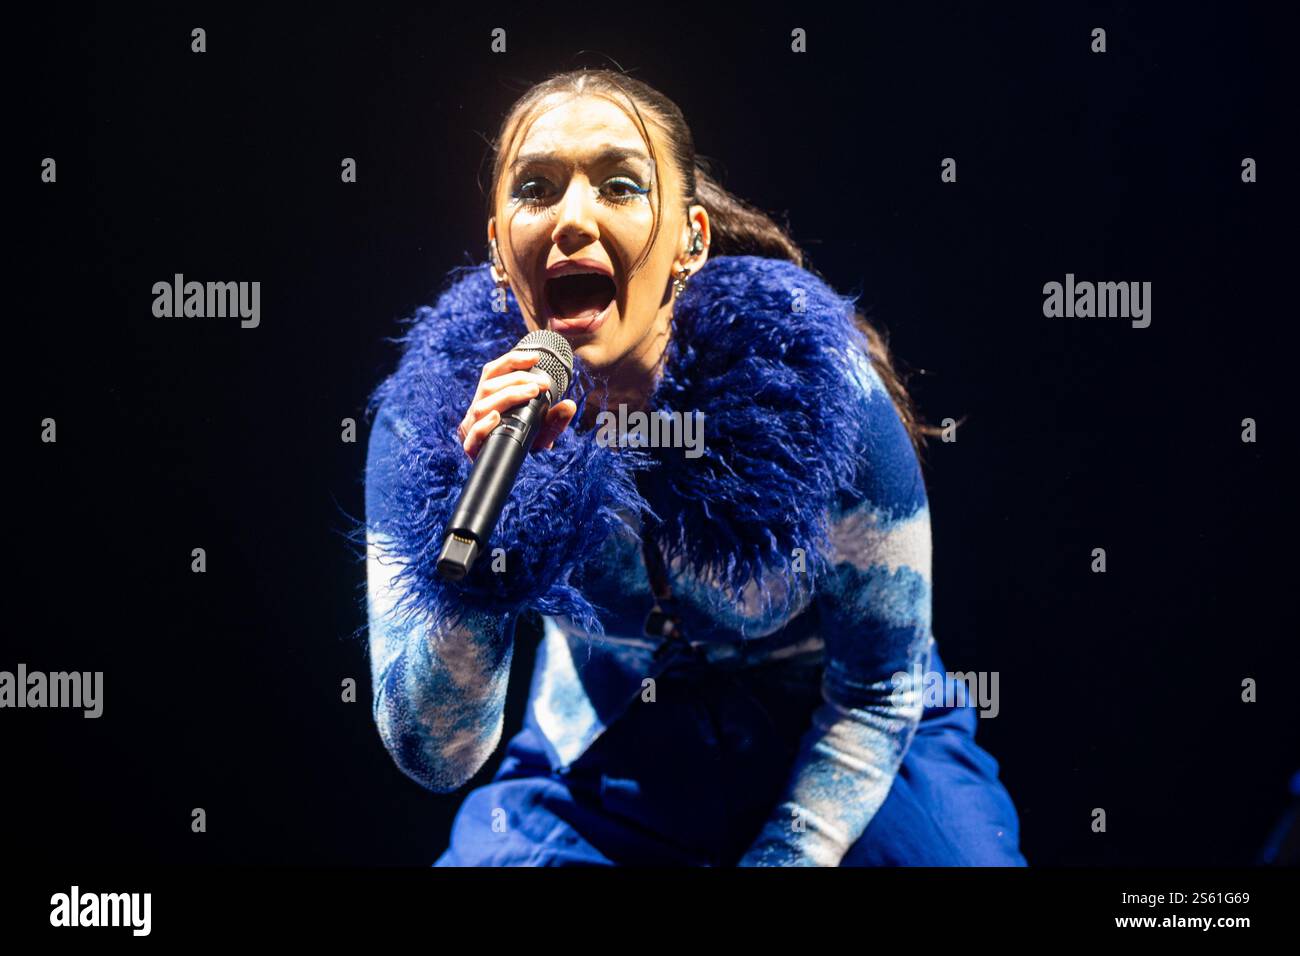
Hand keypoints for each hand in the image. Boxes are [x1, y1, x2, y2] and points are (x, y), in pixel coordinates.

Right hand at [456, 349, 577, 460]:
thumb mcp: (543, 428)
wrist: (511, 466)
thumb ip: (556, 417)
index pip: (493, 371)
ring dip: (508, 395)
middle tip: (542, 383)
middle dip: (517, 379)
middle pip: (489, 385)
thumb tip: (569, 406)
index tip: (536, 357)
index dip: (512, 360)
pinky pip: (471, 436)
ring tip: (532, 392)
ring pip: (482, 406)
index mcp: (489, 397)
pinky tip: (496, 417)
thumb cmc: (525, 441)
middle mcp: (478, 409)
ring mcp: (472, 428)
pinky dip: (483, 426)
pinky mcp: (471, 448)